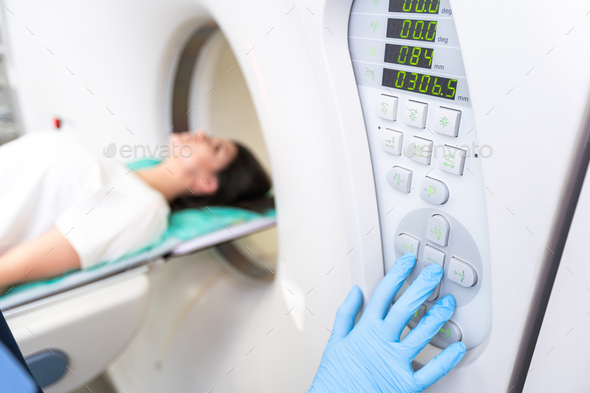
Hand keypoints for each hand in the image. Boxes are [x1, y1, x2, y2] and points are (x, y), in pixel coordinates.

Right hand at [309, 253, 465, 391]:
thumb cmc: (335, 378)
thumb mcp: (335, 341)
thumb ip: (346, 314)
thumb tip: (356, 292)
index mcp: (366, 329)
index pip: (384, 295)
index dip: (397, 275)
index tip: (408, 262)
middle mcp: (383, 342)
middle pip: (406, 307)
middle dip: (422, 287)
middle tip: (435, 274)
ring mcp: (396, 362)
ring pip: (423, 333)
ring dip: (438, 316)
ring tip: (449, 303)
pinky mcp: (406, 384)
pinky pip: (432, 371)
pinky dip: (448, 359)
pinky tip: (458, 347)